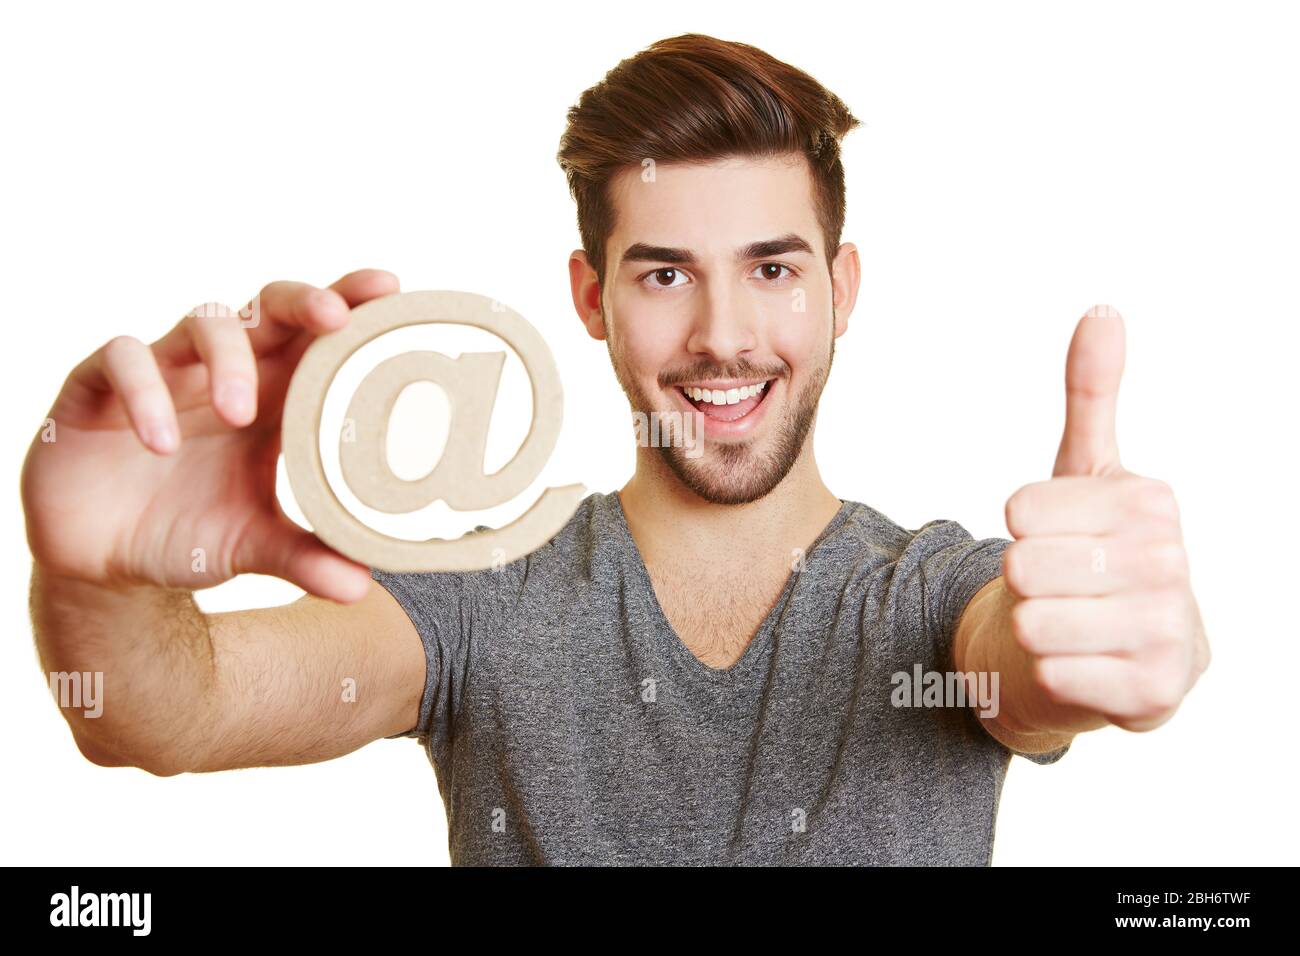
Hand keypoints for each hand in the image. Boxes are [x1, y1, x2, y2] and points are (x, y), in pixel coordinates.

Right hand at [20, 269, 399, 602]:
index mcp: (271, 400)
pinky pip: (120, 360)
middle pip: (266, 308)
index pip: (314, 338)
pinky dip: (143, 392)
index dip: (348, 304)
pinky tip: (159, 442)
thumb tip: (359, 589)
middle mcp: (221, 374)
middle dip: (302, 301)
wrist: (102, 564)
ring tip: (239, 414)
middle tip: (332, 317)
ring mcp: (163, 374)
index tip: (390, 287)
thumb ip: (304, 558)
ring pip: (201, 323)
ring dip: (227, 359)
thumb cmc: (188, 533)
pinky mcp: (98, 389)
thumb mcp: (251, 546)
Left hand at [1002, 305, 1209, 732]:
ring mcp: (1168, 629)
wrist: (1118, 650)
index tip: (1055, 537)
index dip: (1019, 530)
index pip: (1021, 510)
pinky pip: (1054, 674)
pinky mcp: (1155, 694)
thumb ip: (1091, 393)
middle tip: (1058, 588)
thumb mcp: (1087, 471)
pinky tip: (1080, 663)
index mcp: (1149, 502)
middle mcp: (1170, 562)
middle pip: (1023, 566)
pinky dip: (1048, 672)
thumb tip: (1102, 309)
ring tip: (1067, 624)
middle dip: (1023, 582)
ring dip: (1032, 628)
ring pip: (1033, 622)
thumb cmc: (1092, 552)